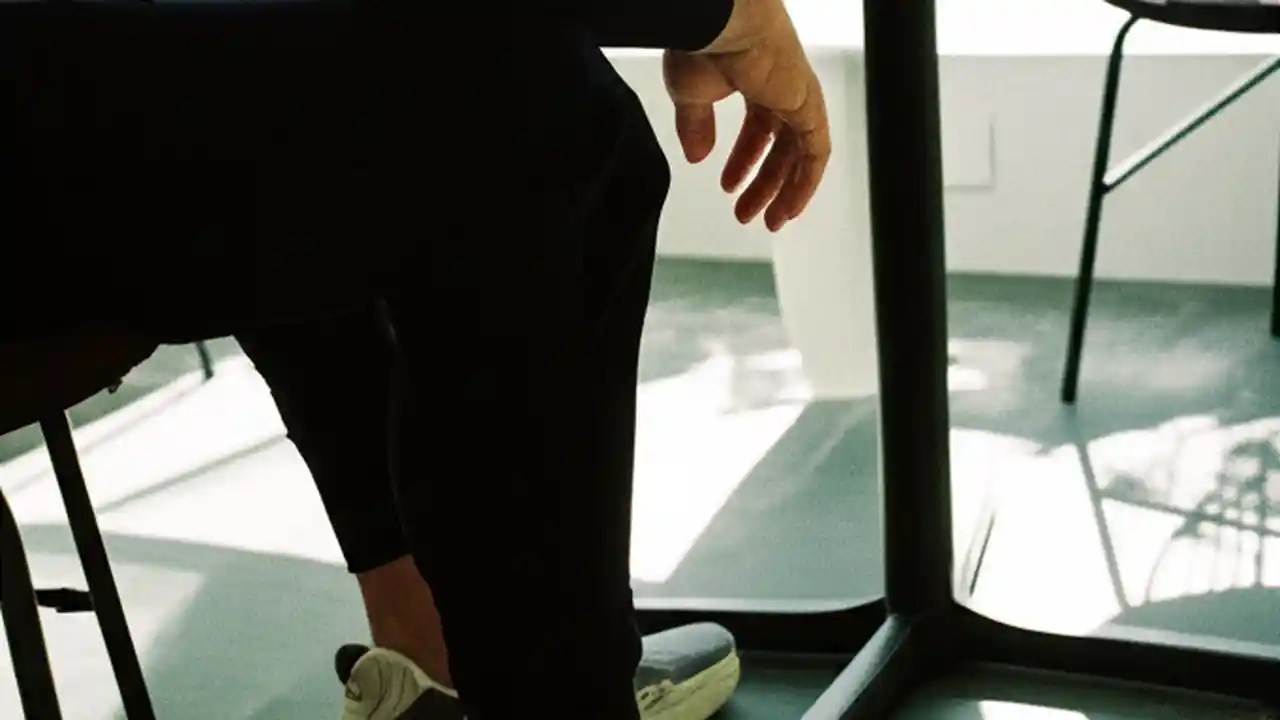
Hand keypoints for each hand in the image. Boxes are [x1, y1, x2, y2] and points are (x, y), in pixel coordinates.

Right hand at [663, 0, 829, 231]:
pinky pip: (816, 153)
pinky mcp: (809, 104)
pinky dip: (806, 182)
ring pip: (800, 154)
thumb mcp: (690, 96)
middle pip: (780, 146)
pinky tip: (791, 206)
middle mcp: (781, 87)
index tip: (730, 186)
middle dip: (763, 183)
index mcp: (754, 79)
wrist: (721, 20)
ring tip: (768, 220)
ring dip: (784, 190)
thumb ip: (695, 126)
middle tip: (746, 212)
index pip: (758, 129)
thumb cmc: (704, 42)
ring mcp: (798, 95)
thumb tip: (696, 155)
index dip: (744, 162)